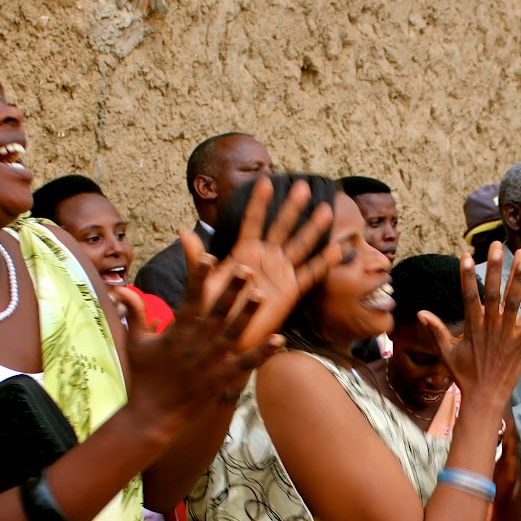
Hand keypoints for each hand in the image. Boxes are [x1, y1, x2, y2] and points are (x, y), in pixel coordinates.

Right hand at [114, 263, 279, 422]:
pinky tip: (278, 340)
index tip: (208, 257)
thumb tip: (123, 289)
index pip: (189, 300)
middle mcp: (194, 345)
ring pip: (232, 334)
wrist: (151, 416)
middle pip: (216, 313)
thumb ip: (135, 314)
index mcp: (175, 333)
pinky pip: (244, 364)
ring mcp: (209, 362)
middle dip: (230, 291)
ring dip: (247, 315)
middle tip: (245, 269)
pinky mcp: (221, 379)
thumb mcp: (136, 344)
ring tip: (261, 295)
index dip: (199, 279)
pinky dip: (261, 353)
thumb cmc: (144, 377)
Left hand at [191, 177, 339, 351]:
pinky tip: (337, 250)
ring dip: (312, 228)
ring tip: (326, 209)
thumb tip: (183, 231)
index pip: (252, 222)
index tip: (265, 181)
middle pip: (280, 227)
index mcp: (243, 253)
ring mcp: (279, 273)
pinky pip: (310, 274)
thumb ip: (196, 258)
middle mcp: (264, 259)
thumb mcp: (201, 283)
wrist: (224, 338)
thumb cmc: (210, 311)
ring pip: (299, 245)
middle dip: (291, 208)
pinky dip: (323, 263)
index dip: (259, 203)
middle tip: (302, 187)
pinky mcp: (290, 291)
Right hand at [421, 241, 520, 406]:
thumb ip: (436, 329)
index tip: (465, 255)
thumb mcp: (447, 351)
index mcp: (472, 326)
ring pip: (514, 301)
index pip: (468, 296)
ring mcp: (507, 333)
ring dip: (520, 280)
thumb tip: (420, 312)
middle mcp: (490, 326)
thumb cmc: (465, 375)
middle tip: (497, 245)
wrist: (484, 397)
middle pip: (493, 292)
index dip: (466, 276)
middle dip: (495, 267)